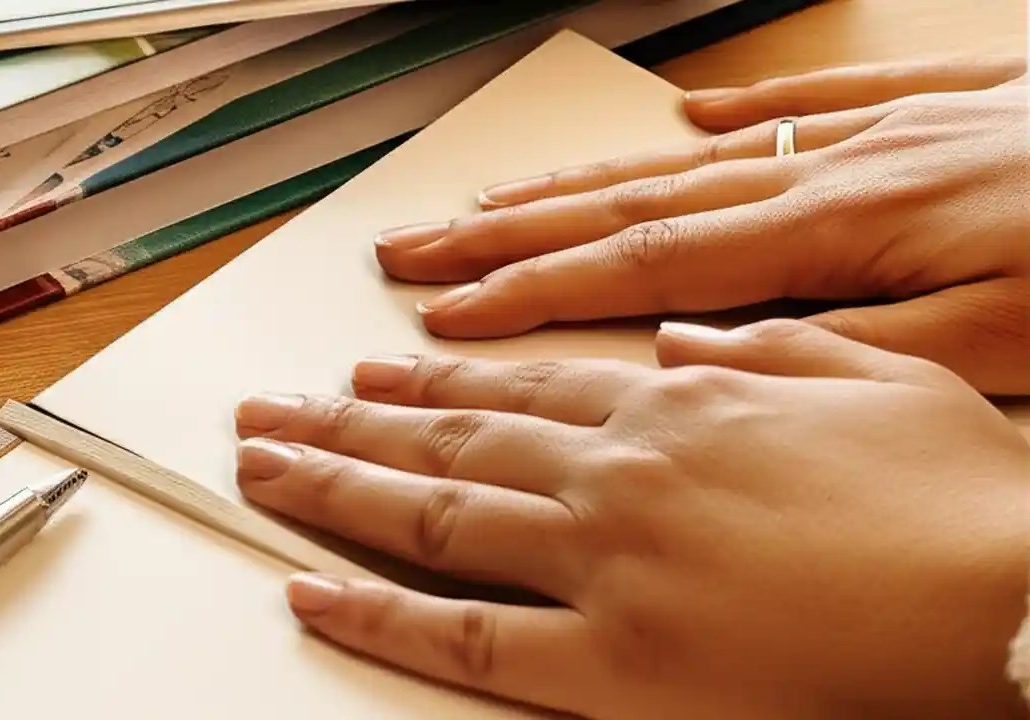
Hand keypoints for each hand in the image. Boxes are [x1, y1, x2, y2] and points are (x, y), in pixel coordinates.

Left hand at [234, 320, 1029, 718]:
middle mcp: (617, 474)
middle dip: (346, 423)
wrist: (1006, 600)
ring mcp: (602, 565)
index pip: (521, 387)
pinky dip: (377, 613)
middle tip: (273, 410)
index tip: (374, 373)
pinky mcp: (611, 666)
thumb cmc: (952, 500)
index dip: (435, 379)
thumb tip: (673, 345)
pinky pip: (462, 640)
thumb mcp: (869, 382)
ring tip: (261, 467)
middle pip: (449, 441)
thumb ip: (755, 355)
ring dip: (333, 488)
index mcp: (675, 408)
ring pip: (431, 517)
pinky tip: (310, 590)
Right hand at [373, 57, 1029, 394]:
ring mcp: (885, 134)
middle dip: (513, 233)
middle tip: (418, 247)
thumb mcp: (1002, 351)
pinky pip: (818, 105)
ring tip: (501, 196)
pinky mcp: (943, 114)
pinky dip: (740, 113)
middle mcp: (838, 170)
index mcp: (841, 230)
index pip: (645, 270)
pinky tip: (688, 114)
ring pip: (701, 160)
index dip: (534, 294)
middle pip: (640, 205)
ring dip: (588, 181)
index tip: (449, 316)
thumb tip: (702, 351)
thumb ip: (843, 357)